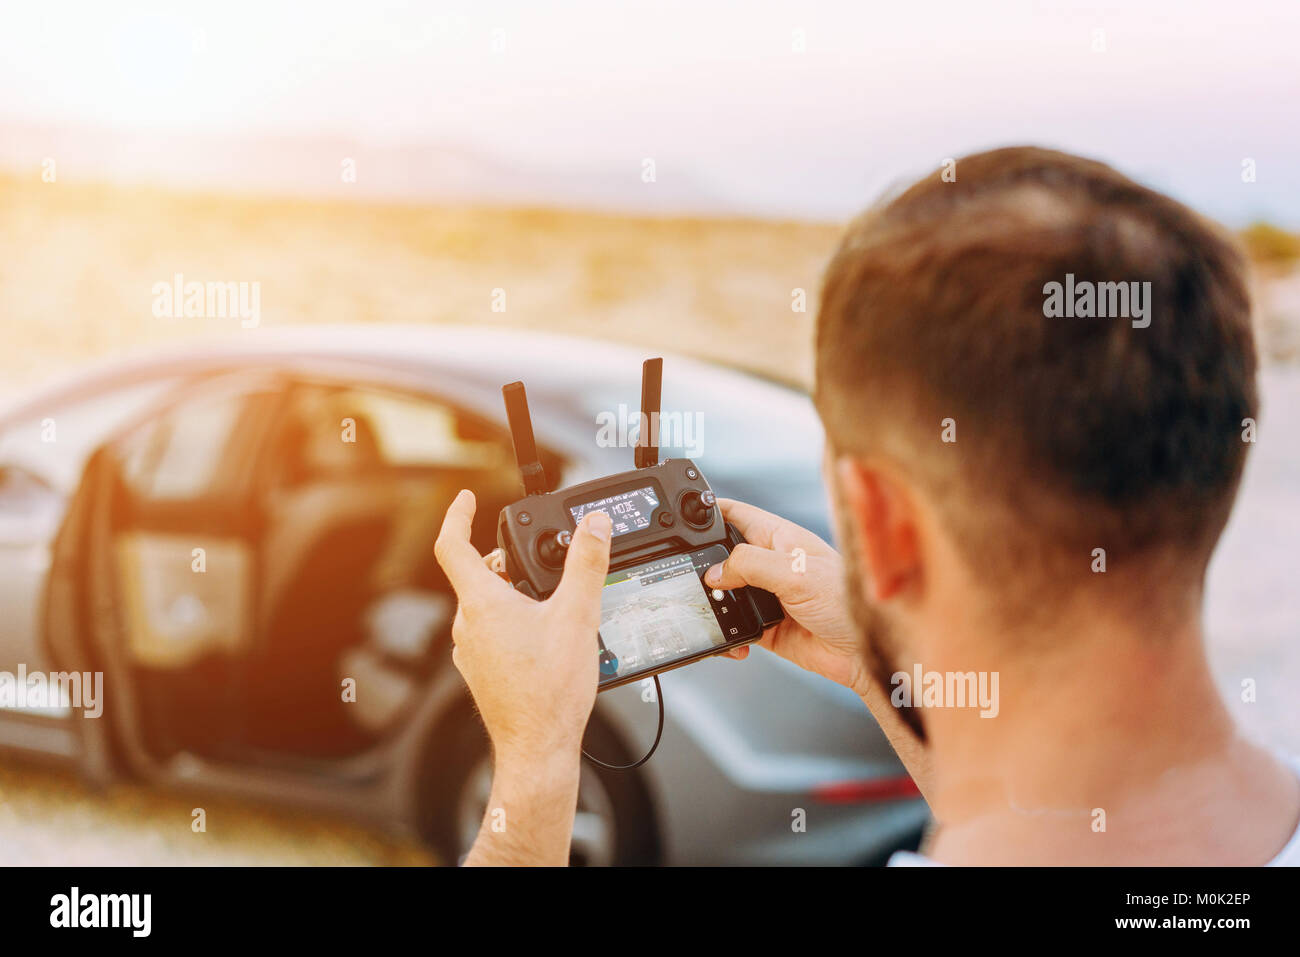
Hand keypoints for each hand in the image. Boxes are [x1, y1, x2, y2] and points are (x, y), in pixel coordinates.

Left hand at [434, 489, 611, 766]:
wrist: (538, 748)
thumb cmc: (550, 690)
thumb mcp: (578, 616)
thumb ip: (586, 564)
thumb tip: (595, 526)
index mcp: (482, 602)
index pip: (452, 545)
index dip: (457, 515)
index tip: (466, 497)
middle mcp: (468, 625)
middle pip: (480, 574)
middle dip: (510, 560)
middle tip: (545, 559)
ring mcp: (472, 651)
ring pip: (488, 605)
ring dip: (516, 593)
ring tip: (557, 603)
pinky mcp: (483, 672)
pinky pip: (494, 634)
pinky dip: (516, 622)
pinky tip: (549, 638)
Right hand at [704, 499, 869, 695]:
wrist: (867, 652)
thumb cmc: (850, 601)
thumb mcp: (796, 573)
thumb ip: (750, 565)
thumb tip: (714, 572)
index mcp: (779, 537)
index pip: (735, 515)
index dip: (708, 512)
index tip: (681, 516)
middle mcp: (771, 563)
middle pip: (722, 556)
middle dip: (704, 566)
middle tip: (690, 577)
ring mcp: (768, 595)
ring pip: (724, 594)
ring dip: (714, 605)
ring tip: (709, 612)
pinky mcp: (767, 626)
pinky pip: (735, 627)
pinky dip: (728, 636)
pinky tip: (733, 641)